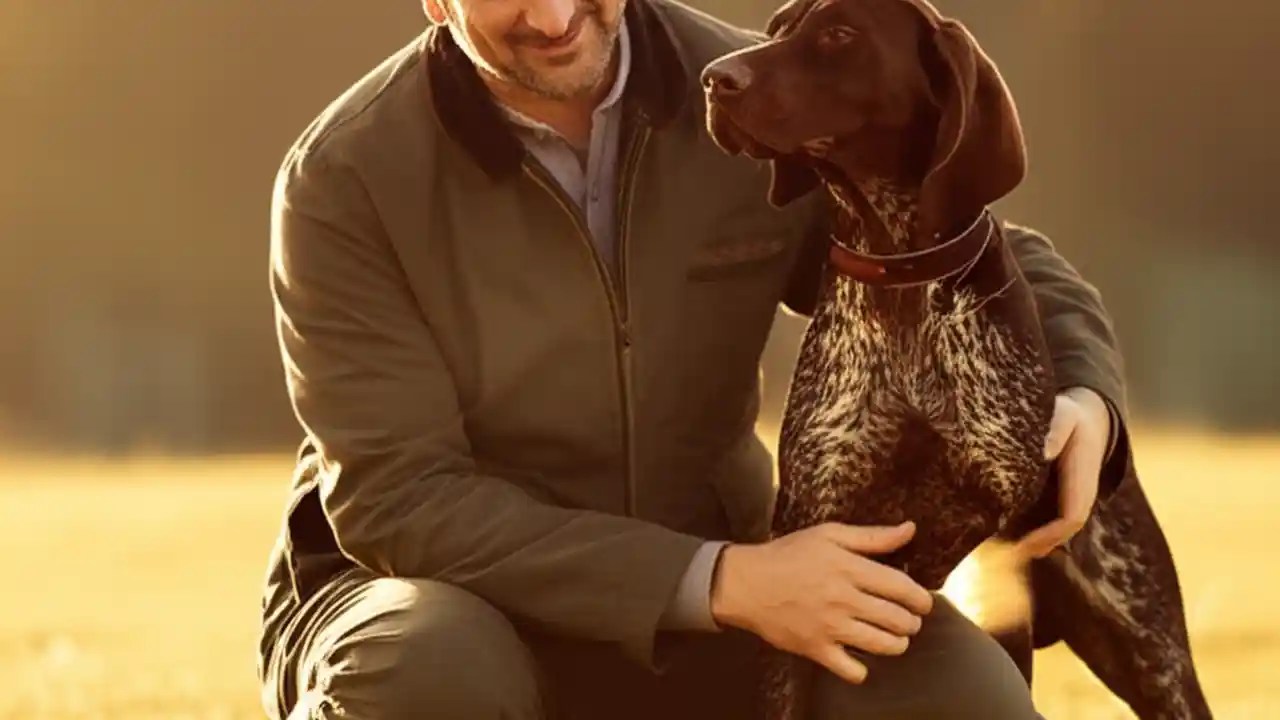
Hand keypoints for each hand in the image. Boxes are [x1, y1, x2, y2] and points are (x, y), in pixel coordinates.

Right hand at [710, 521, 933, 684]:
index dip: (920, 598)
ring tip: (894, 638)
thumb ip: (871, 536)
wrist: (746, 583)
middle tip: (908, 620)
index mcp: (849, 568)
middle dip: (911, 622)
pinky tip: (860, 657)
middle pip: (897, 619)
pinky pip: (852, 670)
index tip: (923, 602)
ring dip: (897, 644)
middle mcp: (843, 599)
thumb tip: (910, 529)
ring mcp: (830, 627)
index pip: (901, 587)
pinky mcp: (816, 649)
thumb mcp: (829, 535)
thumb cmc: (788, 554)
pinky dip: (862, 669)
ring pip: (883, 645)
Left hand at [1016, 386, 1111, 558]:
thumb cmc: (1072, 416)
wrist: (1089, 419)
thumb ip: (1056, 429)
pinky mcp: (1061, 499)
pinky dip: (1032, 532)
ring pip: (1056, 531)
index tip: (1024, 544)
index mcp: (1083, 482)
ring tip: (1001, 551)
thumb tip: (1043, 451)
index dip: (1050, 535)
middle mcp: (1080, 497)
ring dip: (1033, 542)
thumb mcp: (1065, 415)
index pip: (1071, 518)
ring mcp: (1072, 500)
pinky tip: (1006, 536)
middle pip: (1062, 533)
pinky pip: (1050, 521)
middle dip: (1037, 545)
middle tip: (1004, 555)